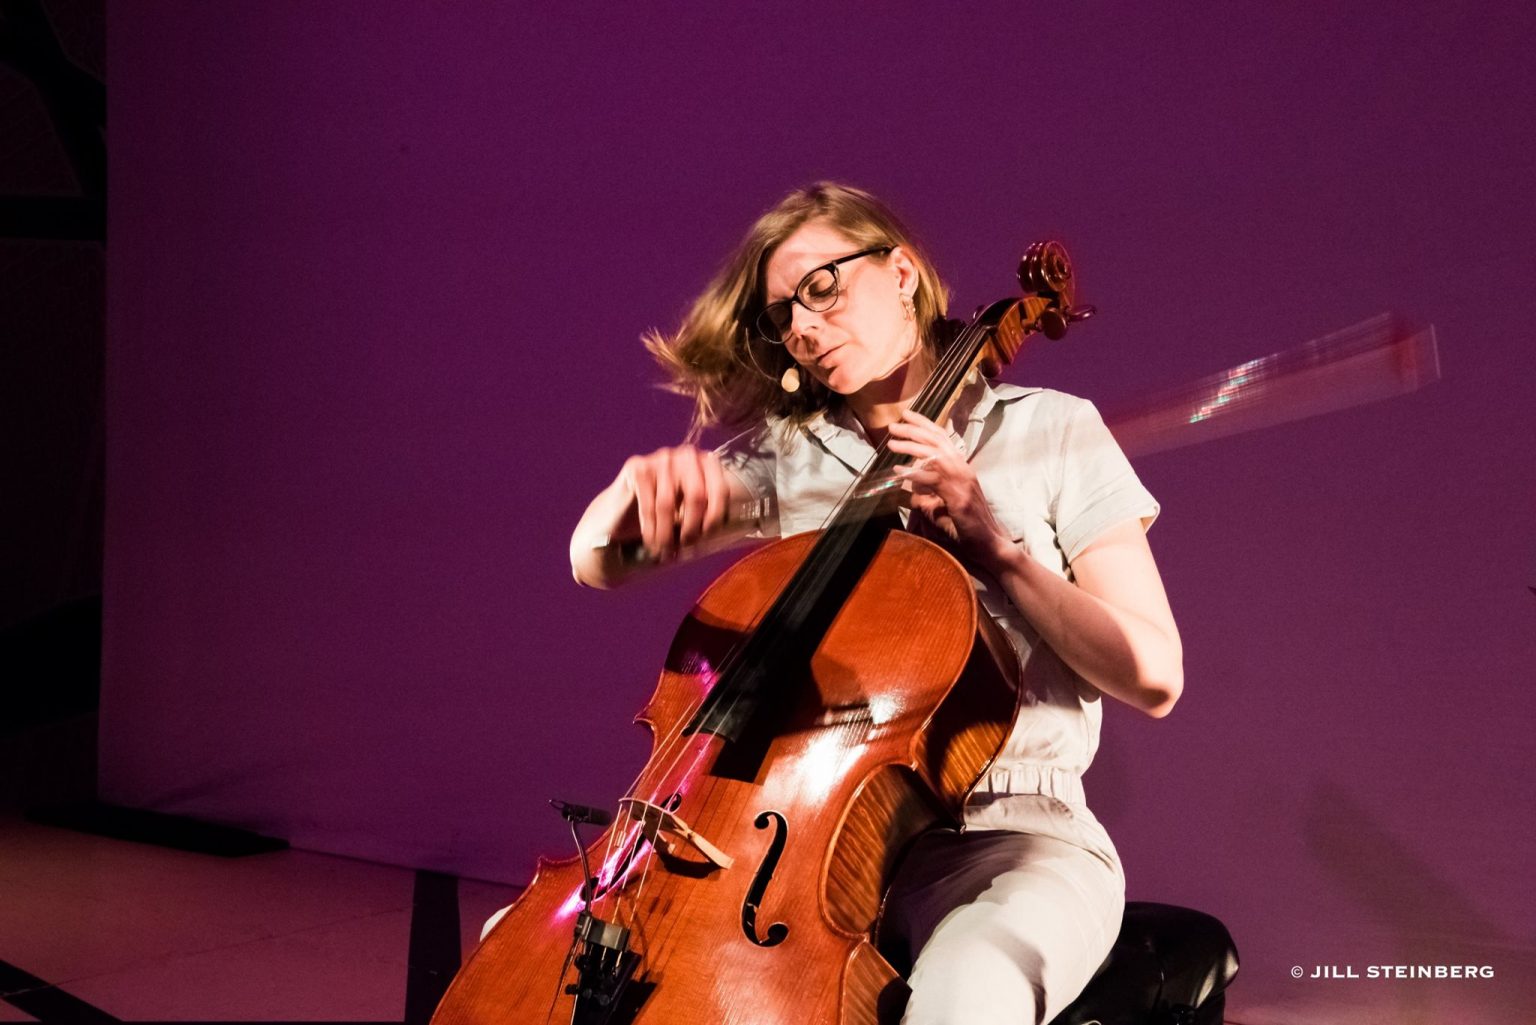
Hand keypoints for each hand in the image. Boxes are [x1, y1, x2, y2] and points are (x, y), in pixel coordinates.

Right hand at [618, 446, 730, 559]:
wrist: (623, 515)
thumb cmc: (665, 518)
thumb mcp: (692, 516)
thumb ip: (707, 518)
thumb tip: (719, 533)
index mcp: (707, 463)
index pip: (720, 490)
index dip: (716, 517)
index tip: (705, 537)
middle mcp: (686, 455)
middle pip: (696, 495)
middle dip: (691, 526)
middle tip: (684, 545)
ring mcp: (661, 458)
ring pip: (668, 503)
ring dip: (667, 533)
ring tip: (665, 550)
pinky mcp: (638, 468)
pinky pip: (648, 505)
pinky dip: (650, 529)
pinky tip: (650, 542)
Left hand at [886, 408, 1014, 572]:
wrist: (990, 543)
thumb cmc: (968, 525)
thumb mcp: (945, 506)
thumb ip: (929, 495)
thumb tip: (911, 492)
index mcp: (962, 467)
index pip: (943, 439)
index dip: (925, 424)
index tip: (908, 415)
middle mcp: (964, 469)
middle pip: (938, 441)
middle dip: (914, 430)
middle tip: (893, 426)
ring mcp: (963, 482)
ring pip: (935, 456)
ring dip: (911, 447)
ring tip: (892, 444)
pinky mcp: (959, 497)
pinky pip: (934, 479)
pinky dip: (915, 474)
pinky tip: (899, 471)